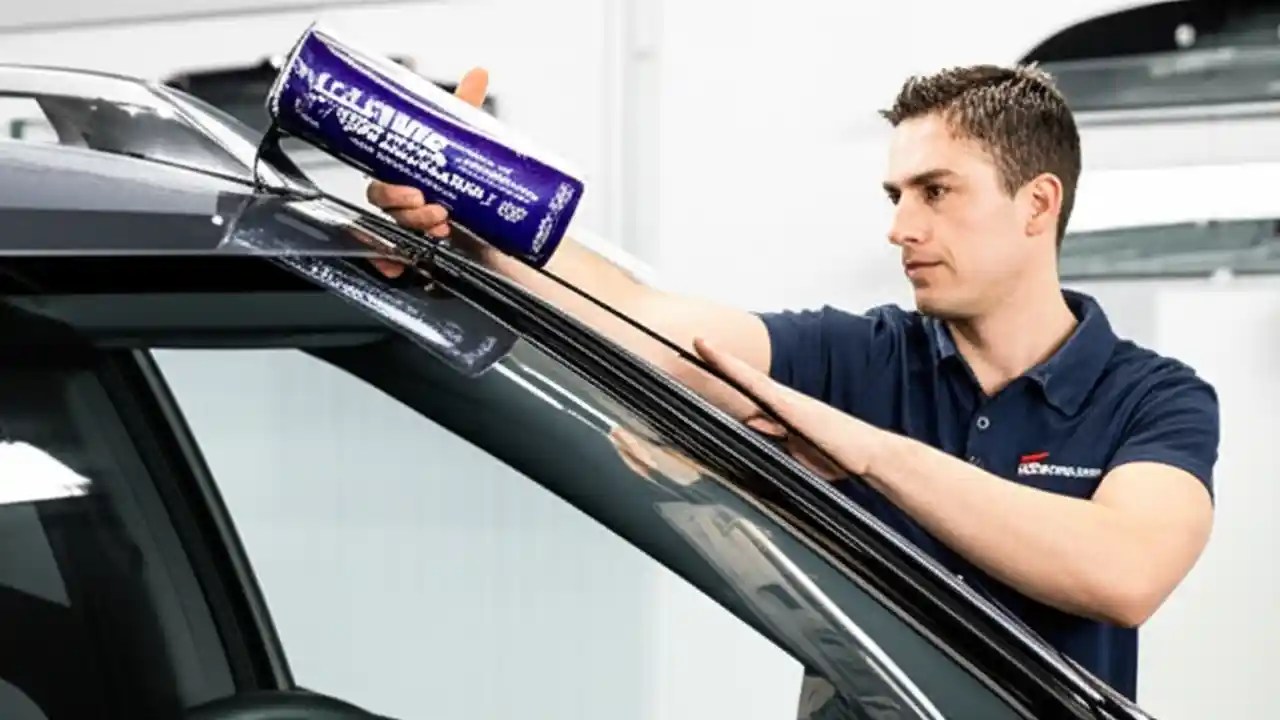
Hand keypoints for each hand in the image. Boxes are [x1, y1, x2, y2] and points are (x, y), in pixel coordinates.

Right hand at [364, 67, 490, 276]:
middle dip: (408, 209)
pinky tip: (400, 267)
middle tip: (435, 207)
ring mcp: (412, 231)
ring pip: (395, 232)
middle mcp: (406, 204)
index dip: (394, 188)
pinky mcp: (419, 255)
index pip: (384, 180)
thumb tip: (477, 74)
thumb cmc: (474, 185)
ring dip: (417, 230)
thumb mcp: (469, 147)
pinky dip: (391, 264)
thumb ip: (466, 113)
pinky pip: (393, 261)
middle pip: (387, 208)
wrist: (503, 230)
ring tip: (444, 226)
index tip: (416, 190)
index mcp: (408, 177)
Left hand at [693, 337, 875, 480]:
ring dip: (724, 361)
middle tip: (695, 341)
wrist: (866, 454)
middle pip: (743, 375)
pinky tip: (728, 366)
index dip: (727, 373)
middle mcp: (781, 399)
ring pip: (748, 376)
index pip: (747, 388)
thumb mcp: (796, 452)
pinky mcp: (790, 406)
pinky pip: (759, 387)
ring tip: (701, 344)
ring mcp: (785, 400)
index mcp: (781, 410)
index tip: (707, 359)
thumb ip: (774, 439)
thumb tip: (753, 428)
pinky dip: (740, 374)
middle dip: (719, 359)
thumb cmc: (835, 454)